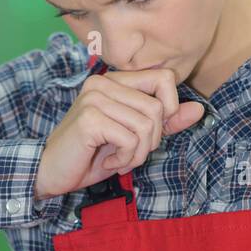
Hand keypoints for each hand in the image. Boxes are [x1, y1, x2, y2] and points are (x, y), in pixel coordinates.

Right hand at [34, 67, 204, 200]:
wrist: (52, 172)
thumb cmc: (91, 155)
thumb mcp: (134, 138)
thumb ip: (165, 123)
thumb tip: (199, 109)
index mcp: (115, 80)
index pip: (165, 78)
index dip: (170, 109)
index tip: (150, 132)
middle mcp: (103, 82)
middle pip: (158, 108)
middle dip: (151, 140)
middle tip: (130, 152)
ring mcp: (95, 98)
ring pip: (146, 125)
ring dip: (138, 153)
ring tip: (119, 158)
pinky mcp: (90, 118)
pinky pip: (130, 139)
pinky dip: (125, 158)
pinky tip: (108, 161)